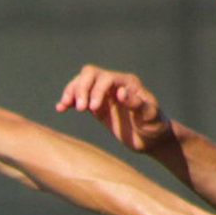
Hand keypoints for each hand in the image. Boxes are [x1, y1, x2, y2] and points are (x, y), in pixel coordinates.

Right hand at [56, 66, 176, 155]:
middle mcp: (114, 85)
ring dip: (71, 92)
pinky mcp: (96, 106)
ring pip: (81, 83)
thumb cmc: (154, 126)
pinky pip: (79, 98)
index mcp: (128, 83)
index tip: (92, 109)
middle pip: (90, 74)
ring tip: (65, 106)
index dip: (96, 90)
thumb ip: (137, 104)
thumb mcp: (150, 116)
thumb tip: (120, 92)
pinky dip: (68, 101)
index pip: (106, 78)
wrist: (151, 140)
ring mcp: (104, 95)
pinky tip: (61, 108)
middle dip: (81, 88)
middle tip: (79, 108)